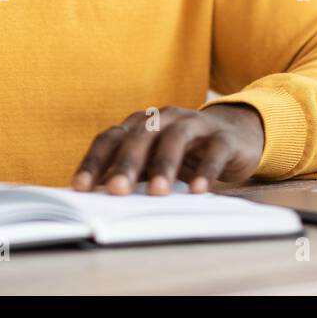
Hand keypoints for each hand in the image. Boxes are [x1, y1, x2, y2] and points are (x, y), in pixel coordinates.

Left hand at [72, 104, 264, 195]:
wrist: (235, 135)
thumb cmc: (184, 153)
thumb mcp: (153, 161)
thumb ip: (130, 174)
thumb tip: (95, 199)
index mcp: (140, 124)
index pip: (111, 138)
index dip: (94, 161)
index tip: (81, 188)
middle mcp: (164, 118)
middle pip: (140, 136)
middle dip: (127, 164)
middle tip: (117, 191)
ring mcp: (195, 124)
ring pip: (175, 139)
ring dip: (164, 165)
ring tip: (157, 194)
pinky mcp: (223, 137)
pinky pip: (214, 151)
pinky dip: (206, 170)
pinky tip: (198, 191)